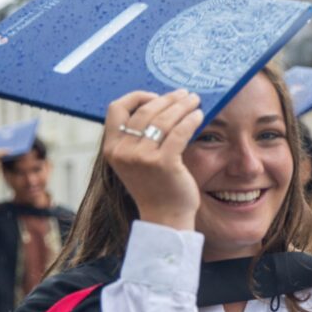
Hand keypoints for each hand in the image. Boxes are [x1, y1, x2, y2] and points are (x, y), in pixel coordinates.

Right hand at [102, 89, 203, 230]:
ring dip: (182, 105)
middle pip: (145, 111)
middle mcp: (123, 151)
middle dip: (167, 99)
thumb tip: (157, 105)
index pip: (116, 109)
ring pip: (163, 119)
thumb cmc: (154, 187)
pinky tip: (199, 115)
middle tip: (183, 94)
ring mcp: (142, 158)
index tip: (155, 96)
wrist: (165, 218)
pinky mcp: (163, 163)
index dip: (136, 97)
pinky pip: (179, 132)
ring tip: (194, 100)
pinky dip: (191, 120)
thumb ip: (136, 138)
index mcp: (111, 148)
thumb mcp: (135, 161)